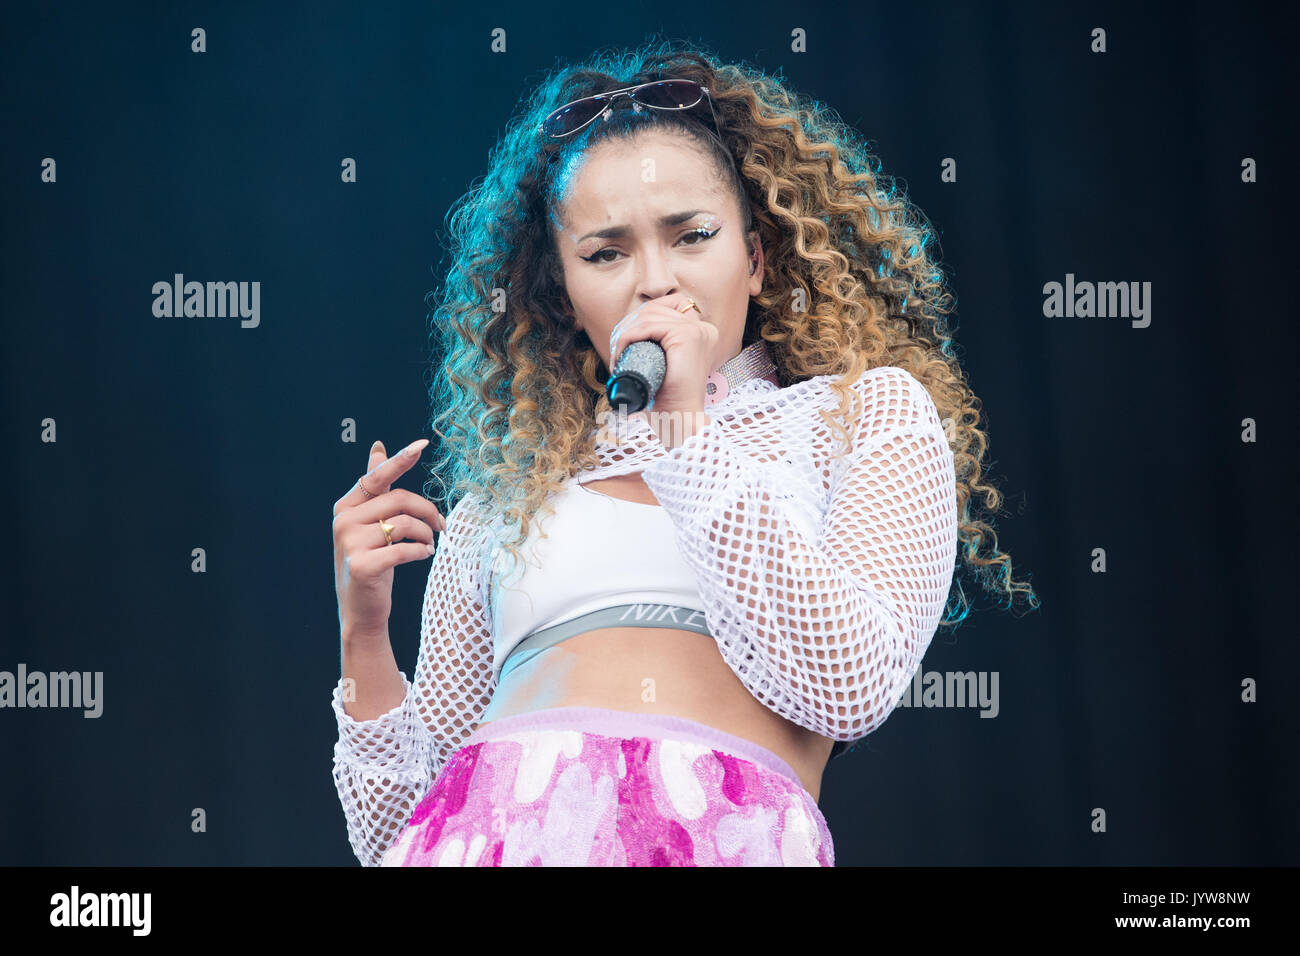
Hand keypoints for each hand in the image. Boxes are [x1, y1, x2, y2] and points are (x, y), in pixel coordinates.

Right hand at [331, 438, 444, 639]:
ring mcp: (350, 543)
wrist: (361, 610)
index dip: (400, 459)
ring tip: (429, 544)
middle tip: (442, 525)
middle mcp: (343, 521)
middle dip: (428, 511)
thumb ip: (375, 488)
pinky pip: (405, 549)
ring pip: (406, 523)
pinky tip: (424, 555)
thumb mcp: (371, 524)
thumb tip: (377, 448)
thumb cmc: (372, 562)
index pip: (377, 476)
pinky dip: (421, 551)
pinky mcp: (362, 565)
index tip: (422, 444)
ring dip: (426, 534)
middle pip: (400, 499)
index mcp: (346, 506)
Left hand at [608, 292, 717, 417]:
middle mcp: (703, 328)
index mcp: (701, 333)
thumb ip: (655, 347)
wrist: (679, 419)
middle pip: (655, 309)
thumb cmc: (668, 398)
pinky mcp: (688, 335)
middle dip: (629, 325)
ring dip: (625, 334)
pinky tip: (621, 352)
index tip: (624, 343)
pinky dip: (628, 337)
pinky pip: (648, 327)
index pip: (665, 308)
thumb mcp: (663, 365)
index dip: (639, 321)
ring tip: (617, 357)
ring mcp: (697, 329)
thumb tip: (625, 333)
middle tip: (616, 351)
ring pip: (649, 316)